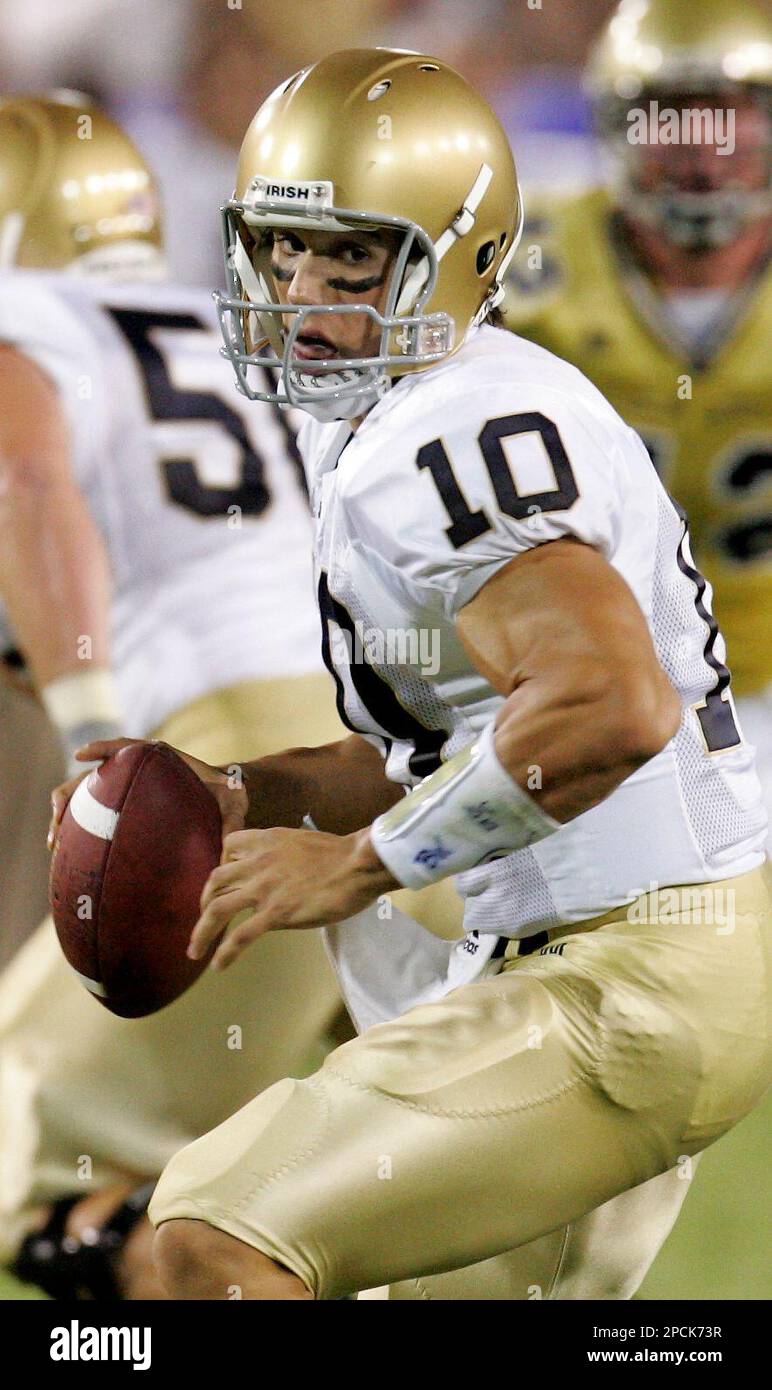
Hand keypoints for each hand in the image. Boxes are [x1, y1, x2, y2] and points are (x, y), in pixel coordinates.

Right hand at [47, 737, 247, 848]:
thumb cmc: (230, 796)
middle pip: (93, 777)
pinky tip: (68, 856)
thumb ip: (233, 825)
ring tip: (54, 845)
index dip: (102, 749)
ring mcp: (127, 789)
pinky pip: (95, 816)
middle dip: (69, 795)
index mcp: (161, 759)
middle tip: (57, 818)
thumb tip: (226, 856)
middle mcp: (137, 771)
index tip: (82, 755)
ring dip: (66, 817)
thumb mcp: (235, 806)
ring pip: (86, 799)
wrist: (228, 798)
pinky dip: (79, 832)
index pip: (126, 748)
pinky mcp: (124, 808)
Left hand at [188, 826, 396, 970]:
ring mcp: (264, 889)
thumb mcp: (303, 842)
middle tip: (205, 917)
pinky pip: (241, 935)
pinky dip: (225, 952)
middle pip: (215, 881)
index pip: (229, 845)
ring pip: (218, 909)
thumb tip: (280, 871)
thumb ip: (283, 854)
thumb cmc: (342, 854)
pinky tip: (218, 965)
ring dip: (202, 932)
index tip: (225, 879)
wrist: (358, 864)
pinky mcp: (275, 913)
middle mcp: (258, 863)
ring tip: (195, 950)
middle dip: (204, 901)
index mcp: (267, 841)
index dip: (223, 862)